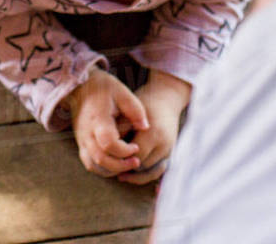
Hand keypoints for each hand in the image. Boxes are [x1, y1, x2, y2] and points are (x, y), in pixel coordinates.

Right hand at [66, 68, 149, 176]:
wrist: (80, 87)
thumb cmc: (103, 88)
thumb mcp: (122, 92)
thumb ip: (135, 110)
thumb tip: (145, 127)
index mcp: (98, 119)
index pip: (109, 143)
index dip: (124, 150)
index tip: (136, 147)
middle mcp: (87, 132)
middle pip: (101, 158)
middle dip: (121, 165)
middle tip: (136, 161)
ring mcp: (82, 139)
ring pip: (93, 165)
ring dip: (112, 170)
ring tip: (127, 164)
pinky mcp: (81, 143)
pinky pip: (89, 163)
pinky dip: (103, 169)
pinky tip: (116, 164)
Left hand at [118, 70, 191, 184]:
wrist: (166, 99)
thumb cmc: (144, 103)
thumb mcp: (129, 113)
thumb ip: (119, 131)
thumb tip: (105, 149)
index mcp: (153, 133)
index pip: (134, 156)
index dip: (121, 159)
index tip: (109, 158)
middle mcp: (164, 144)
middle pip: (142, 167)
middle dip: (127, 167)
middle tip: (111, 168)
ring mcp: (169, 150)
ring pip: (150, 173)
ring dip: (136, 176)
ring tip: (120, 175)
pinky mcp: (170, 154)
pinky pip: (158, 172)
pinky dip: (145, 176)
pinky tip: (132, 175)